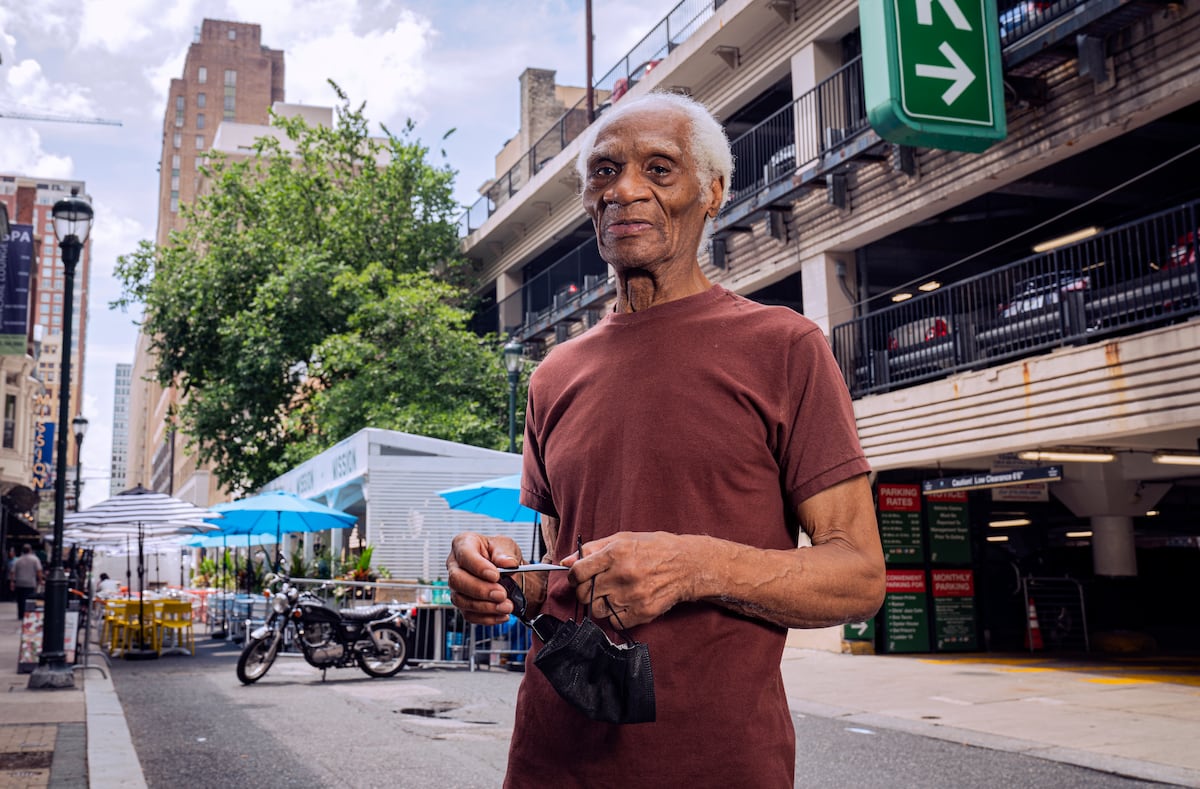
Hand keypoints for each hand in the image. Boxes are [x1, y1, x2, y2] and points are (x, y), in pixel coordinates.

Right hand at [445, 533, 521, 625]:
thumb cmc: (500, 554)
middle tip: (501, 594)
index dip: (478, 567)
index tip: (496, 575)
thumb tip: (508, 563)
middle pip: (457, 580)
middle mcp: (455, 565)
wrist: (505, 570)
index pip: (465, 555)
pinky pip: (468, 614)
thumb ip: (506, 553)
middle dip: (480, 590)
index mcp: (463, 544)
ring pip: (461, 600)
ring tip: (506, 606)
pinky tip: (501, 615)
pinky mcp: (462, 603)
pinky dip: (486, 618)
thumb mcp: (506, 545)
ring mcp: (456, 586)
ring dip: (485, 607)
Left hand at [562, 531, 697, 628]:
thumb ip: (593, 548)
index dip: (574, 576)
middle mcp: (622, 574)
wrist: (687, 565)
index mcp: (615, 553)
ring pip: (597, 610)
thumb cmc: (655, 548)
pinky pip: (614, 621)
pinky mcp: (642, 612)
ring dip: (600, 603)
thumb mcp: (623, 538)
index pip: (578, 572)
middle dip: (586, 590)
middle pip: (585, 593)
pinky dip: (616, 614)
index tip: (579, 577)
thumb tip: (566, 561)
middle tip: (597, 585)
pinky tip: (625, 602)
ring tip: (613, 593)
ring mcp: (632, 595)